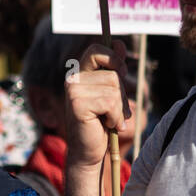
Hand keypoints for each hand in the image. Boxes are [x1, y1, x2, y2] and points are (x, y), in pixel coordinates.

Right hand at [64, 41, 131, 170]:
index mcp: (80, 73)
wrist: (89, 152)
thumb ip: (114, 69)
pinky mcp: (78, 104)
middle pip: (114, 75)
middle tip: (114, 111)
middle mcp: (73, 79)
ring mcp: (73, 91)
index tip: (121, 72)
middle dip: (122, 95)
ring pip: (114, 90)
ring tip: (109, 120)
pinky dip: (115, 117)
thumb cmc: (101, 123)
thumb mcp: (111, 93)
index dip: (113, 57)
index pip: (96, 50)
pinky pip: (110, 103)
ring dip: (119, 109)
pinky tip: (107, 126)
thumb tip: (120, 43)